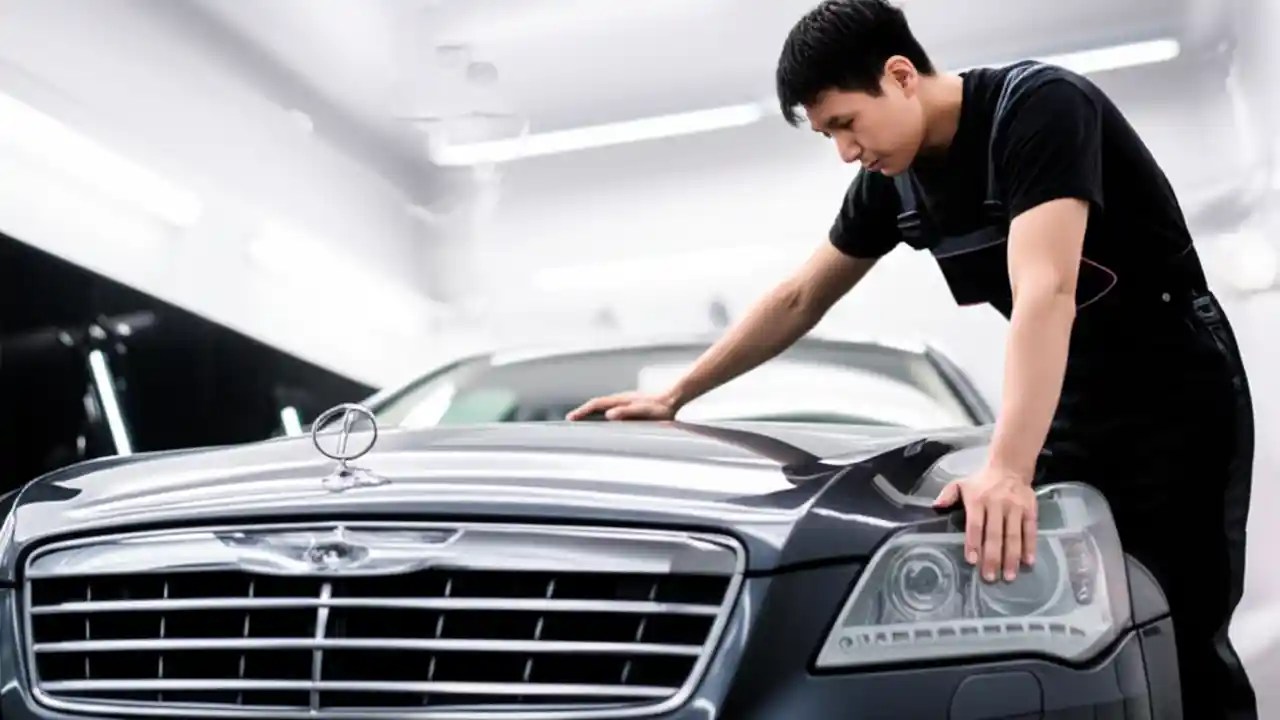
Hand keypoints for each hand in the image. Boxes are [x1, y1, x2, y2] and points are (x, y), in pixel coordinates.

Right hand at [565, 391, 677, 421]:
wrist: (673, 398)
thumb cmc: (660, 409)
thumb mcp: (643, 412)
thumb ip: (626, 413)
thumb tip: (608, 415)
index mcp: (620, 401)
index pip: (596, 404)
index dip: (582, 411)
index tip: (571, 418)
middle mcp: (620, 399)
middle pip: (596, 404)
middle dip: (582, 411)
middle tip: (570, 420)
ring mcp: (625, 401)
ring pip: (603, 405)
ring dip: (590, 412)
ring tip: (581, 420)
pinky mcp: (630, 405)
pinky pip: (610, 408)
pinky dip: (601, 413)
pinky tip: (602, 420)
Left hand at [932, 464, 1037, 582]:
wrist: (1010, 467)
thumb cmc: (981, 482)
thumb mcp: (961, 483)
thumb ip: (947, 495)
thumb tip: (936, 506)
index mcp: (978, 500)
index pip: (975, 525)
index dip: (974, 543)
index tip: (972, 561)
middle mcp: (997, 504)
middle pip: (995, 534)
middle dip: (992, 557)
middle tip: (990, 577)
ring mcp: (1015, 507)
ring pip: (1013, 535)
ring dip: (1011, 557)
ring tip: (1008, 576)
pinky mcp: (1030, 509)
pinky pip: (1030, 530)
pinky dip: (1030, 547)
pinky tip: (1028, 562)